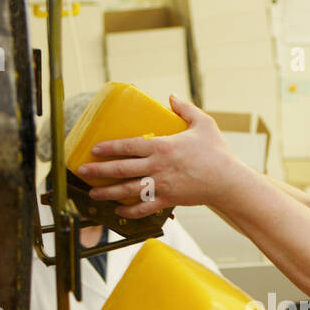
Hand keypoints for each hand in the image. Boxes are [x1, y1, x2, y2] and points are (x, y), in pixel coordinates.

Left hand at [74, 94, 242, 218]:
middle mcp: (157, 166)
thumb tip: (171, 97)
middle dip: (99, 171)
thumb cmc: (217, 152)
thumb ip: (185, 109)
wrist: (227, 181)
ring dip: (108, 192)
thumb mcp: (203, 123)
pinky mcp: (168, 200)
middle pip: (121, 169)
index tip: (94, 149)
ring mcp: (161, 185)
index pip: (128, 146)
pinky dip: (129, 212)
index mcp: (162, 146)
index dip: (108, 147)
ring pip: (127, 190)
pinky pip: (144, 208)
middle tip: (82, 172)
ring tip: (93, 194)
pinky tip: (118, 211)